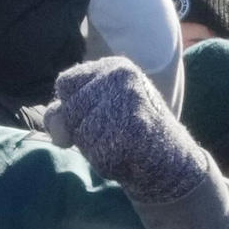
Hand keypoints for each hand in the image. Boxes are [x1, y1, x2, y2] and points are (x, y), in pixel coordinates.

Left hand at [40, 58, 222, 199]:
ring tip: (121, 144)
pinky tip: (127, 157)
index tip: (96, 118)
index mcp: (114, 66)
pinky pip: (93, 152)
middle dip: (81, 130)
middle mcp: (120, 76)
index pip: (65, 83)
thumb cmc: (131, 135)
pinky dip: (104, 162)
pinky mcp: (131, 127)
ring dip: (93, 148)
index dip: (72, 108)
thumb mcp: (101, 109)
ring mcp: (127, 100)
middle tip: (114, 133)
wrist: (173, 162)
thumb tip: (54, 122)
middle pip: (69, 109)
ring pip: (79, 132)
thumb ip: (71, 107)